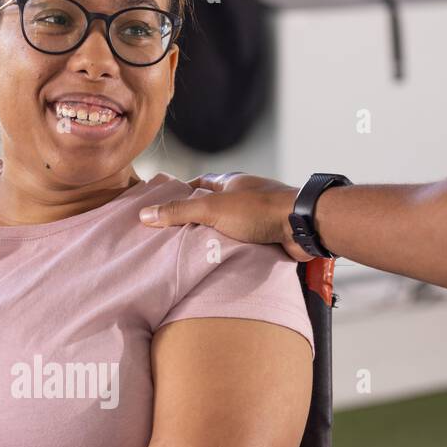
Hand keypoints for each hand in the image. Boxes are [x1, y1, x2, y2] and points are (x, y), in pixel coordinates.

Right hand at [139, 173, 310, 261]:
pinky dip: (232, 253)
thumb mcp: (211, 209)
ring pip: (228, 227)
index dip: (180, 193)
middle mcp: (244, 196)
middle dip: (195, 221)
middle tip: (172, 238)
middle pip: (212, 207)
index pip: (198, 184)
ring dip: (214, 239)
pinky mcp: (268, 235)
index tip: (162, 208)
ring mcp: (258, 216)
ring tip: (191, 256)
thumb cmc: (259, 210)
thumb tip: (145, 215)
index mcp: (230, 182)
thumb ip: (179, 212)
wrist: (301, 226)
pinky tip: (219, 264)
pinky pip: (244, 244)